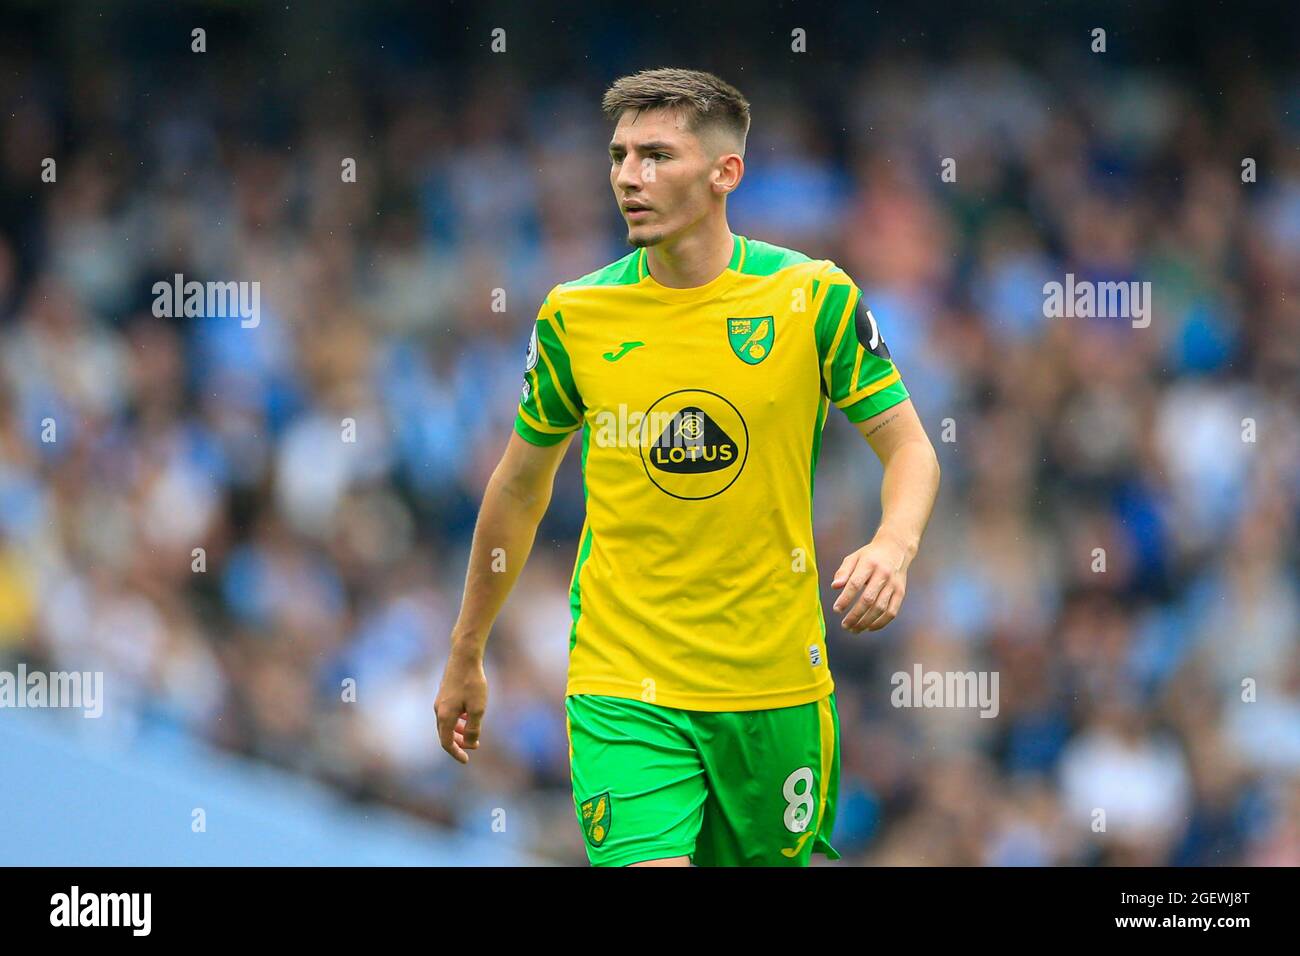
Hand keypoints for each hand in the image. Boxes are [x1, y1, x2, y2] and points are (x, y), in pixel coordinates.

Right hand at [435, 644, 487, 763]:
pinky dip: (456, 721)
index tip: (466, 761)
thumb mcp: (477, 708)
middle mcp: (438, 710)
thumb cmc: (472, 682)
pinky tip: (467, 718)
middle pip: (444, 734)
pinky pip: (447, 714)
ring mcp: (440, 701)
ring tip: (471, 735)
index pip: (446, 743)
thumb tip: (471, 743)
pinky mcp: (444, 694)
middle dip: (457, 744)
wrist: (464, 657)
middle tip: (471, 748)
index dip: (456, 753)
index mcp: (445, 716)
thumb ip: (473, 728)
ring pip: (446, 724)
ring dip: (457, 732)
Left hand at [830, 534, 908, 632]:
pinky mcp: (900, 592)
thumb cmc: (870, 556)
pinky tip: (869, 627)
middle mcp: (883, 574)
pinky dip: (880, 623)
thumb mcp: (854, 557)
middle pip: (868, 599)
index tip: (836, 609)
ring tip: (854, 629)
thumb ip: (843, 572)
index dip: (845, 599)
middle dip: (855, 615)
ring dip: (866, 622)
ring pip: (880, 608)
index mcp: (869, 564)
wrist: (896, 549)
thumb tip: (835, 586)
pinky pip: (892, 612)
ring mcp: (893, 584)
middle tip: (844, 625)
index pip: (855, 584)